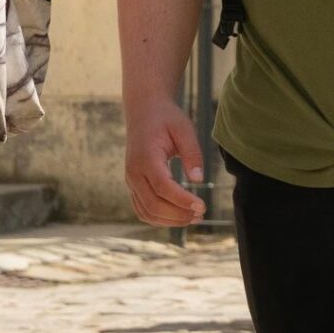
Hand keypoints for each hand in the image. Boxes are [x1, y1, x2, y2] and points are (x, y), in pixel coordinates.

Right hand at [124, 95, 206, 226]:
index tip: (202, 206)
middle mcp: (133, 172)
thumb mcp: (184, 129)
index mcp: (145, 157)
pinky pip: (142, 210)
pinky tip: (179, 217)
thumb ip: (192, 153)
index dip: (182, 200)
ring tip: (193, 218)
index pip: (163, 187)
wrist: (144, 111)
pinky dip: (159, 219)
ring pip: (146, 212)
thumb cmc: (166, 119)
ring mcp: (130, 181)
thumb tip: (198, 180)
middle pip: (153, 204)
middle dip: (178, 214)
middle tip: (201, 213)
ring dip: (170, 220)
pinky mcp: (133, 186)